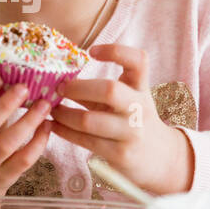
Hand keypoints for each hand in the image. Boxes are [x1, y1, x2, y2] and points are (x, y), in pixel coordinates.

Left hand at [49, 44, 193, 195]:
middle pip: (109, 90)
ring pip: (89, 120)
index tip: (91, 51)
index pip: (139, 60)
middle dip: (77, 88)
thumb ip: (100, 88)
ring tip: (52, 109)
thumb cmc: (131, 119)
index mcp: (141, 87)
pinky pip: (85, 140)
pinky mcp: (120, 154)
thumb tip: (60, 79)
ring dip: (63, 113)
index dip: (116, 51)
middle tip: (59, 88)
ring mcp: (132, 132)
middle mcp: (140, 108)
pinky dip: (63, 131)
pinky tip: (53, 125)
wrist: (158, 156)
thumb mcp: (125, 99)